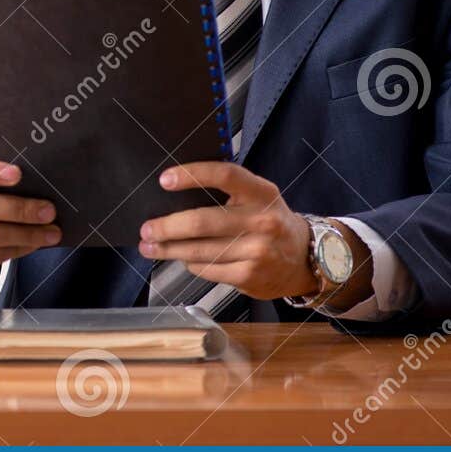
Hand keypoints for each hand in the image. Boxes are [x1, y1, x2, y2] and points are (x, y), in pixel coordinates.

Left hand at [137, 161, 316, 300]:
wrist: (304, 258)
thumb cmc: (271, 220)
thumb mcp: (260, 197)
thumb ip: (229, 190)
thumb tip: (178, 189)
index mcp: (262, 192)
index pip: (225, 176)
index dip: (192, 175)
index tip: (165, 179)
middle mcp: (262, 220)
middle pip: (203, 221)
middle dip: (167, 226)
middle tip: (146, 228)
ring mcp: (256, 251)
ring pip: (200, 250)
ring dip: (169, 249)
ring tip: (150, 246)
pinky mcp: (249, 276)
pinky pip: (207, 270)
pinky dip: (191, 264)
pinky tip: (183, 259)